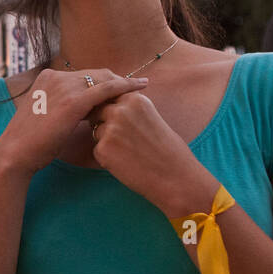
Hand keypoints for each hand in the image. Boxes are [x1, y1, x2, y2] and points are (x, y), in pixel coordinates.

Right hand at [0, 68, 148, 174]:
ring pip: (103, 79)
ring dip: (123, 83)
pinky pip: (107, 88)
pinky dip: (125, 86)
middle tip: (135, 86)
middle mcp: (55, 76)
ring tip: (141, 87)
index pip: (82, 75)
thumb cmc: (30, 142)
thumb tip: (81, 110)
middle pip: (94, 74)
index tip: (118, 87)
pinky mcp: (73, 101)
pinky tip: (140, 87)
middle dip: (116, 79)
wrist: (15, 154)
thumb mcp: (44, 115)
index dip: (102, 81)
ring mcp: (63, 86)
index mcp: (46, 78)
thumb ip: (60, 106)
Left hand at [87, 92, 218, 217]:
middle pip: (99, 111)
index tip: (123, 122)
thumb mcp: (151, 117)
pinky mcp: (103, 149)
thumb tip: (110, 105)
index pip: (110, 96)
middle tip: (124, 140)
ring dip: (106, 140)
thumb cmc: (168, 150)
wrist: (176, 177)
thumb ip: (131, 109)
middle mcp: (121, 110)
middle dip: (104, 122)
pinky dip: (107, 157)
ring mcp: (110, 129)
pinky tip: (126, 163)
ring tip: (131, 153)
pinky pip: (97, 149)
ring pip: (96, 131)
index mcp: (135, 99)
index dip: (113, 110)